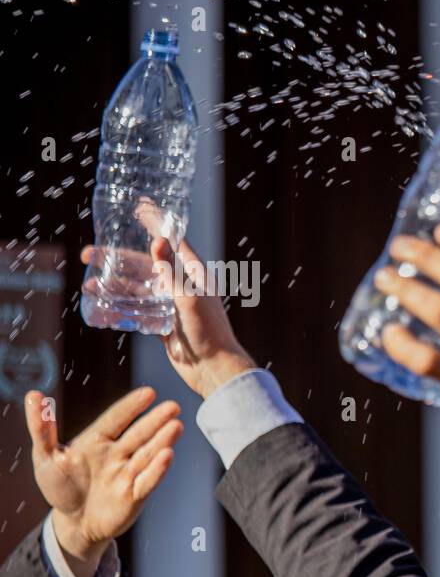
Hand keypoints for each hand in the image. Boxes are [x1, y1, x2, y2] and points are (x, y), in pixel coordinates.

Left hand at [25, 386, 182, 576]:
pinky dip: (157, 469)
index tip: (148, 393)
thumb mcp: (44, 457)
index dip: (131, 407)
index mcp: (97, 441)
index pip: (116, 419)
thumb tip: (34, 395)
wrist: (74, 523)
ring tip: (176, 426)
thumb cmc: (60, 488)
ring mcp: (128, 473)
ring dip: (162, 440)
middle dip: (156, 420)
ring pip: (148, 454)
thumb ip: (41, 429)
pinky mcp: (135, 494)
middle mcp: (117, 454)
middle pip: (139, 434)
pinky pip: (147, 480)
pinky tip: (168, 455)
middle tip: (173, 406)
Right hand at [79, 238, 254, 398]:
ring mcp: (171, 304)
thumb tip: (159, 241)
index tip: (138, 207)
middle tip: (89, 254)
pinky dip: (120, 306)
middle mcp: (181, 285)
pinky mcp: (163, 323)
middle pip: (145, 264)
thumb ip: (171, 271)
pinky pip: (138, 310)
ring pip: (137, 288)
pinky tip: (101, 304)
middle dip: (118, 259)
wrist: (213, 370)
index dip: (156, 223)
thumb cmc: (209, 332)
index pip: (173, 241)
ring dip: (114, 284)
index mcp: (194, 274)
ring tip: (89, 284)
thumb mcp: (189, 297)